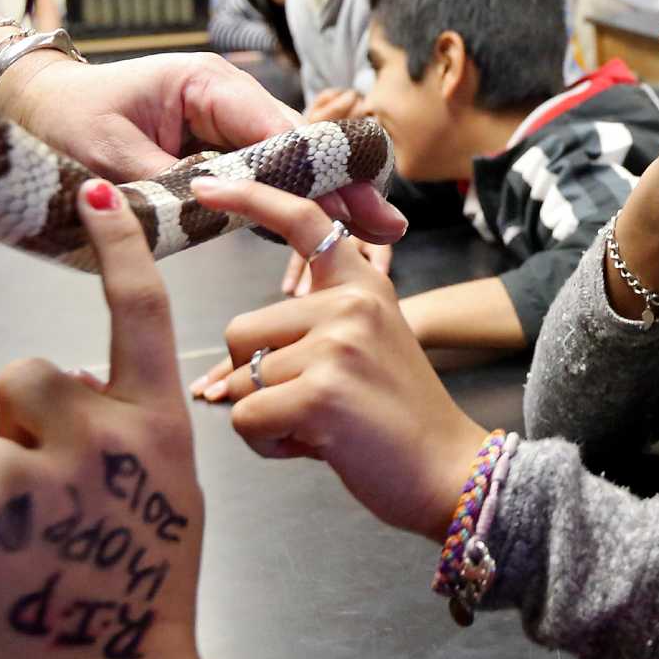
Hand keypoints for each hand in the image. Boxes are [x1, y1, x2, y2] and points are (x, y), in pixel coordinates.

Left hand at [0, 53, 407, 245]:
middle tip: (386, 228)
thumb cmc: (61, 121)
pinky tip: (325, 232)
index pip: (278, 130)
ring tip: (374, 234)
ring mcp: (223, 124)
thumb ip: (168, 185)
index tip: (354, 208)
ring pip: (286, 165)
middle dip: (341, 187)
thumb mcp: (109, 155)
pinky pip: (261, 179)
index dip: (320, 173)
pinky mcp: (214, 151)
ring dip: (324, 199)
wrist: (29, 106)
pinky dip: (290, 205)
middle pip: (297, 146)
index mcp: (208, 83)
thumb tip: (219, 214)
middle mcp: (226, 99)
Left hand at [0, 178, 232, 658]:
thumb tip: (67, 393)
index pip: (139, 312)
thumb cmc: (140, 608)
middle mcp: (97, 432)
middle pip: (25, 375)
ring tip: (20, 558)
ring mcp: (29, 470)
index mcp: (157, 427)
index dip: (118, 247)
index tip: (98, 191)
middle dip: (16, 424)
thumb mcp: (169, 502)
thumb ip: (129, 437)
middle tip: (39, 500)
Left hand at [186, 177, 487, 540]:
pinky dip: (267, 444)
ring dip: (264, 415)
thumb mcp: (368, 348)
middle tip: (312, 404)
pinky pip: (247, 417)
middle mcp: (350, 303)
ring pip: (241, 376)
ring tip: (318, 427)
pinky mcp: (322, 390)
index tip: (208, 186)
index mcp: (363, 285)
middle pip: (242, 330)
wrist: (450, 472)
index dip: (251, 198)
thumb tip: (228, 367)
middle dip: (257, 378)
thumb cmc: (398, 421)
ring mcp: (337, 343)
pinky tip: (313, 446)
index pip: (303, 222)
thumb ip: (316, 331)